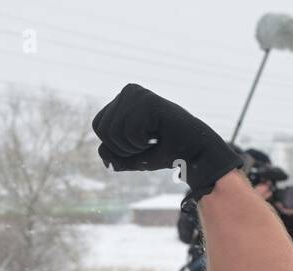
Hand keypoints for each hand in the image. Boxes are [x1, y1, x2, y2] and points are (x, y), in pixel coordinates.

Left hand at [92, 83, 241, 198]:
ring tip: (154, 138)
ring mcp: (139, 93)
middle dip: (124, 147)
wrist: (193, 153)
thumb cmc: (164, 152)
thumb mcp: (132, 157)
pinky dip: (143, 143)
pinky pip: (129, 133)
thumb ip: (113, 155)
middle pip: (103, 130)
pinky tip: (159, 134)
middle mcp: (129, 91)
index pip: (98, 126)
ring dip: (134, 147)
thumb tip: (102, 152)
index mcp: (123, 99)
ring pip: (114, 133)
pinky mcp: (149, 101)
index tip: (139, 142)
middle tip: (148, 142)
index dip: (116, 145)